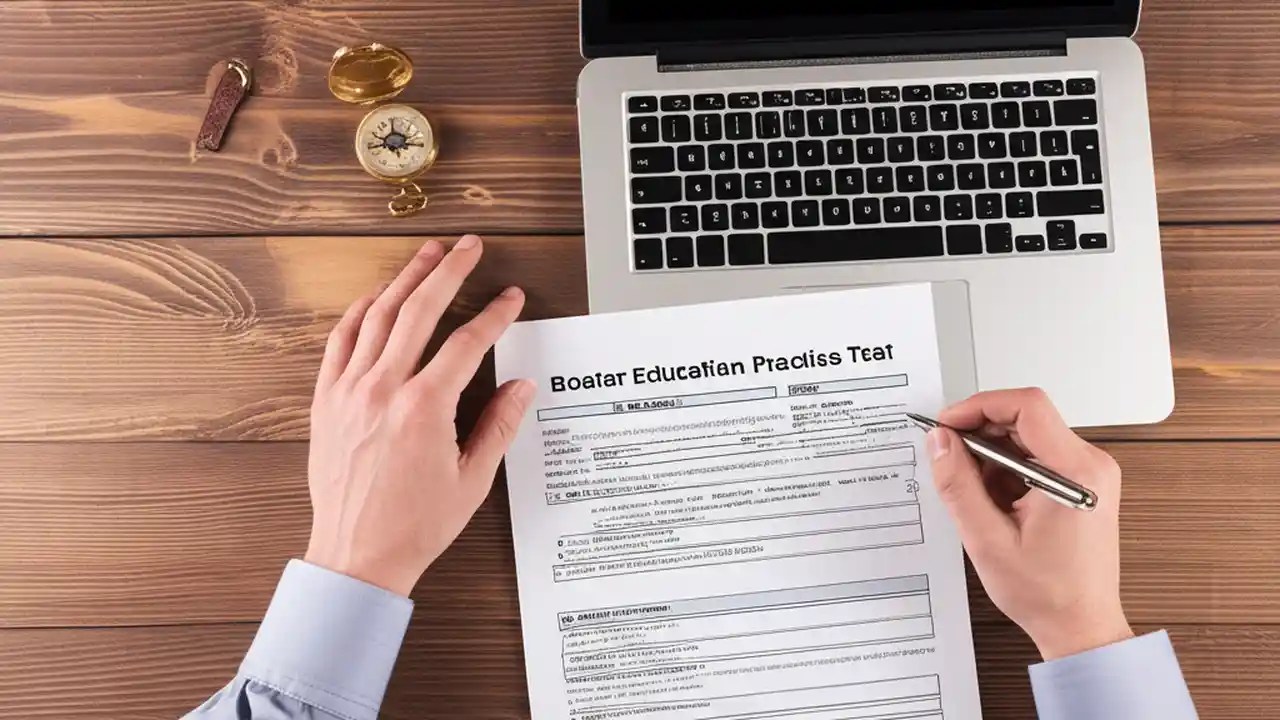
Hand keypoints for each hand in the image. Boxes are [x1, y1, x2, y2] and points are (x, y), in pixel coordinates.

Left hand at [304, 235, 534, 596]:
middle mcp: (383, 389)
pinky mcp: (327, 400)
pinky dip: (359, 312)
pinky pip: (340, 341)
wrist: (357, 556)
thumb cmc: (413, 525)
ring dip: (405, 279)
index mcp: (425, 408)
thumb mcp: (472, 479)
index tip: (511, 299)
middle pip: (420, 310)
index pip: (468, 342)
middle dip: (450, 271)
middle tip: (469, 246)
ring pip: (378, 315)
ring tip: (427, 254)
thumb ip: (499, 425)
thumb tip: (521, 386)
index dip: (495, 315)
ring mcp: (350, 391)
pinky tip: (375, 296)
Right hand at [927, 388, 1133, 660]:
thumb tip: (939, 442)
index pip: (1027, 406)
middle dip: (980, 434)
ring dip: (992, 457)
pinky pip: (1037, 457)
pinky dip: (1007, 471)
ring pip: (1028, 438)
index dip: (979, 406)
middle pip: (1026, 418)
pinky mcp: (1082, 485)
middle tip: (950, 460)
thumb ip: (958, 484)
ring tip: (978, 499)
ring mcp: (1089, 474)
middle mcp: (1090, 466)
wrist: (1081, 627)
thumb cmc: (1048, 594)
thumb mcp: (987, 540)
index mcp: (1076, 473)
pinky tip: (995, 506)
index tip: (948, 424)